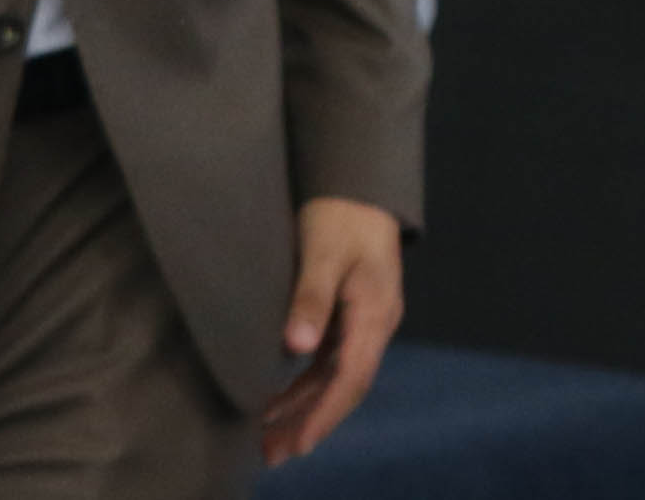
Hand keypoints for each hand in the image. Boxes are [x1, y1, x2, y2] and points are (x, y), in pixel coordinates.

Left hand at [258, 196, 404, 463]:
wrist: (357, 190)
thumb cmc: (339, 218)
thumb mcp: (322, 253)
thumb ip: (310, 298)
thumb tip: (296, 347)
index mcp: (375, 312)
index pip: (353, 375)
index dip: (325, 413)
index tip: (298, 443)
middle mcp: (375, 324)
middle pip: (347, 385)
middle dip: (312, 422)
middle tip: (274, 454)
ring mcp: (364, 323)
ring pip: (337, 378)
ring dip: (306, 409)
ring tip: (269, 439)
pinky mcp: (350, 318)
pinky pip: (330, 364)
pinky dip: (307, 387)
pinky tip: (280, 401)